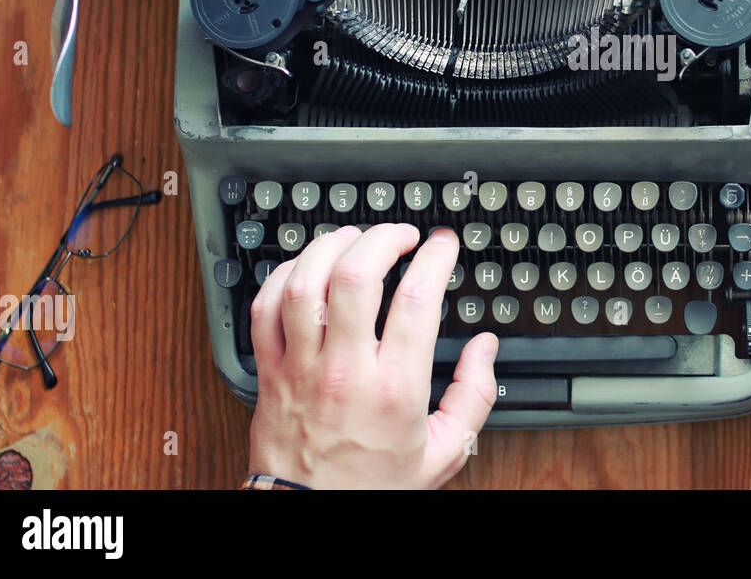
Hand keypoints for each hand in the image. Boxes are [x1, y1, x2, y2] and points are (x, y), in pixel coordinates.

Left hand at [247, 224, 497, 488]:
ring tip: (354, 239)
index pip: (417, 300)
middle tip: (401, 235)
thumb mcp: (444, 451)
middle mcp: (345, 371)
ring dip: (331, 246)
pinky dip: (285, 275)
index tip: (442, 246)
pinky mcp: (270, 371)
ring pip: (305, 282)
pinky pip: (265, 307)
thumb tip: (485, 349)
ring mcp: (301, 368)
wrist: (310, 515)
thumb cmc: (372, 486)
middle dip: (383, 238)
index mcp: (395, 389)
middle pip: (356, 276)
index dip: (435, 258)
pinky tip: (309, 268)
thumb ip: (474, 396)